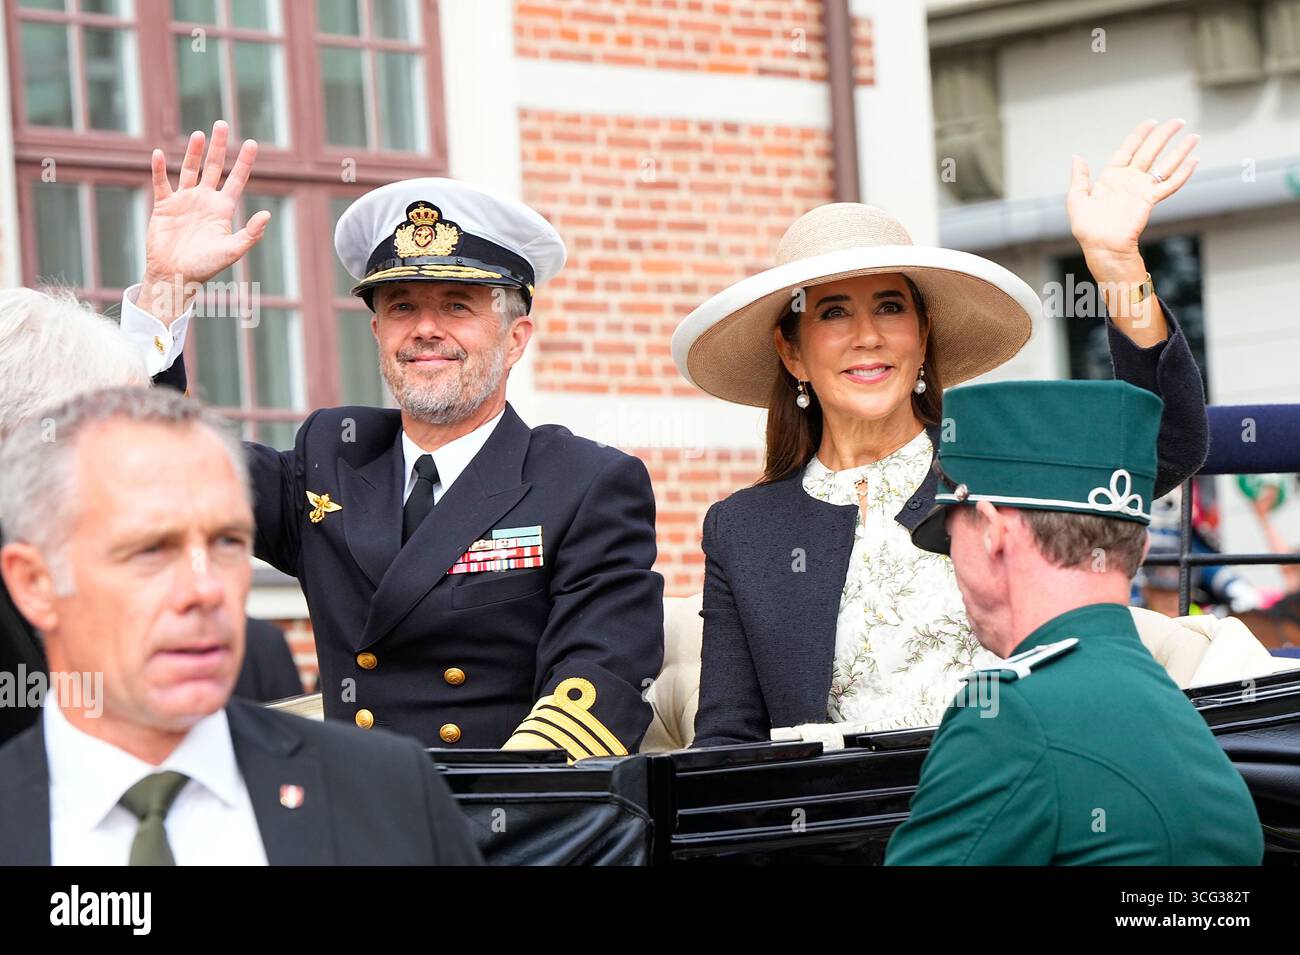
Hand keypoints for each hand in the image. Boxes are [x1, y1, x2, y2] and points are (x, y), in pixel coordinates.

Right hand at [139, 120, 269, 323]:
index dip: (243, 162)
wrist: (176, 277)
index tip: (251, 142)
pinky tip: (159, 153)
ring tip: (199, 134)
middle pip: (213, 167)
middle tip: (222, 123)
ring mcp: (184, 201)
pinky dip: (159, 168)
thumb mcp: (232, 251)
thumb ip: (251, 234)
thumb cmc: (206, 267)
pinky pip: (161, 182)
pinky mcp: (163, 205)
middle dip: (218, 146)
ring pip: (189, 169)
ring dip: (192, 152)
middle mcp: (204, 200)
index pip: (236, 179)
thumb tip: (268, 214)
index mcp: (223, 209)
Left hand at [1066, 119, 1198, 280]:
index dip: (1139, 135)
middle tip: (1178, 122)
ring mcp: (1141, 189)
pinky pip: (1170, 185)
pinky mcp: (1150, 200)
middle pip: (1150, 151)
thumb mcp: (1076, 199)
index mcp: (1111, 177)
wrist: (1101, 246)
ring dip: (1180, 151)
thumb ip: (1079, 177)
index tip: (1151, 122)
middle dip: (1164, 136)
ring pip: (1165, 165)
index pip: (1128, 149)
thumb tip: (1076, 156)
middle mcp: (1129, 180)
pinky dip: (1183, 174)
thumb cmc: (1087, 228)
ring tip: (1194, 137)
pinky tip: (1194, 162)